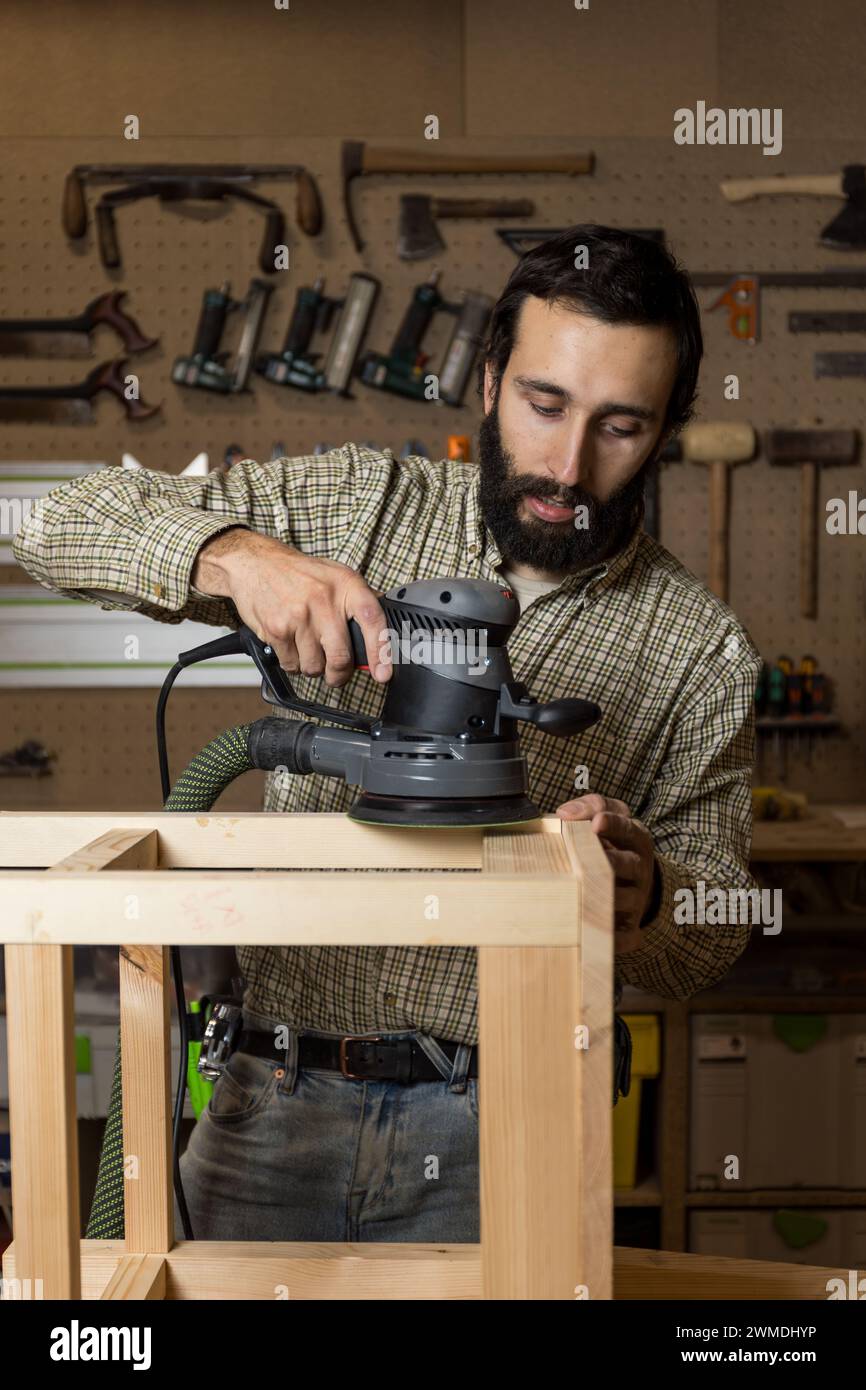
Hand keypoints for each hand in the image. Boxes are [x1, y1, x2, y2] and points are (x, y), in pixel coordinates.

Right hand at [192, 527, 392, 687]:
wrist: (254, 563)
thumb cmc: (299, 573)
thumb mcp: (336, 576)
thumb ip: (359, 601)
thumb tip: (386, 630)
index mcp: (346, 584)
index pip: (372, 620)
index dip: (381, 651)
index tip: (383, 674)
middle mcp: (323, 599)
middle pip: (340, 657)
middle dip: (339, 675)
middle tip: (336, 674)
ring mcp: (298, 616)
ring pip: (314, 667)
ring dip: (312, 667)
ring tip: (307, 647)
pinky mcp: (276, 629)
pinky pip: (291, 665)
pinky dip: (292, 663)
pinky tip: (291, 645)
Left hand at [555, 793, 657, 952]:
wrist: (634, 879)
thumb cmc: (610, 843)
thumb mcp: (606, 817)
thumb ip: (590, 807)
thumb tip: (565, 813)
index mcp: (636, 839)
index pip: (628, 828)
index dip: (614, 825)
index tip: (596, 822)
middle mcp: (640, 867)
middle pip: (629, 864)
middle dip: (611, 862)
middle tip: (590, 861)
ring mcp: (637, 896)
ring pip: (626, 899)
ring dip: (607, 899)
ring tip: (584, 897)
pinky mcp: (630, 924)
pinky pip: (625, 935)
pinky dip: (613, 938)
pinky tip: (592, 935)